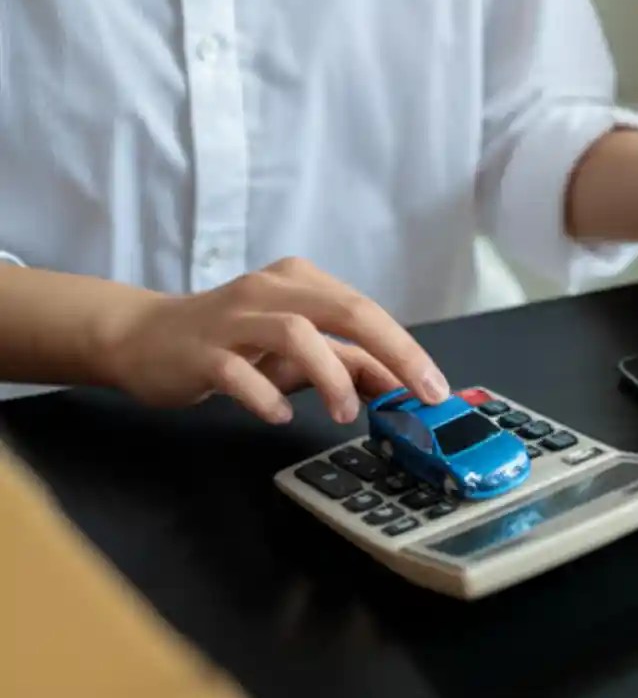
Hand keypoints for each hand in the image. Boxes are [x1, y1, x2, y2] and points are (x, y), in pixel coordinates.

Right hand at [101, 257, 448, 423]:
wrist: (143, 338)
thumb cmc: (232, 342)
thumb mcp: (296, 351)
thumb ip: (347, 362)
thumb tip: (400, 384)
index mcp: (301, 282)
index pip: (366, 310)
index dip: (406, 349)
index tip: (435, 389)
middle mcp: (272, 290)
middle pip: (345, 310)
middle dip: (392, 352)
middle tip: (418, 395)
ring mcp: (234, 317)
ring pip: (296, 332)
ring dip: (330, 374)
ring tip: (345, 413)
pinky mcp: (200, 350)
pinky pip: (238, 370)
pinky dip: (265, 394)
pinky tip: (280, 415)